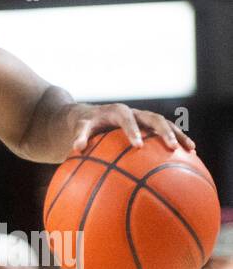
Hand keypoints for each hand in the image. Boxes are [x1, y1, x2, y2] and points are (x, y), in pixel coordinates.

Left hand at [70, 103, 193, 154]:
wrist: (93, 115)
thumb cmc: (86, 124)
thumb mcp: (80, 127)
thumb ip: (80, 136)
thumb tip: (78, 148)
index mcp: (119, 112)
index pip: (127, 120)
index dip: (133, 131)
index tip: (137, 146)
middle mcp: (136, 113)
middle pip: (154, 119)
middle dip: (163, 132)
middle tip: (171, 147)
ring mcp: (145, 118)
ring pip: (166, 124)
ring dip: (178, 135)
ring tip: (191, 149)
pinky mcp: (150, 125)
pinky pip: (167, 132)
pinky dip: (177, 140)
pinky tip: (189, 156)